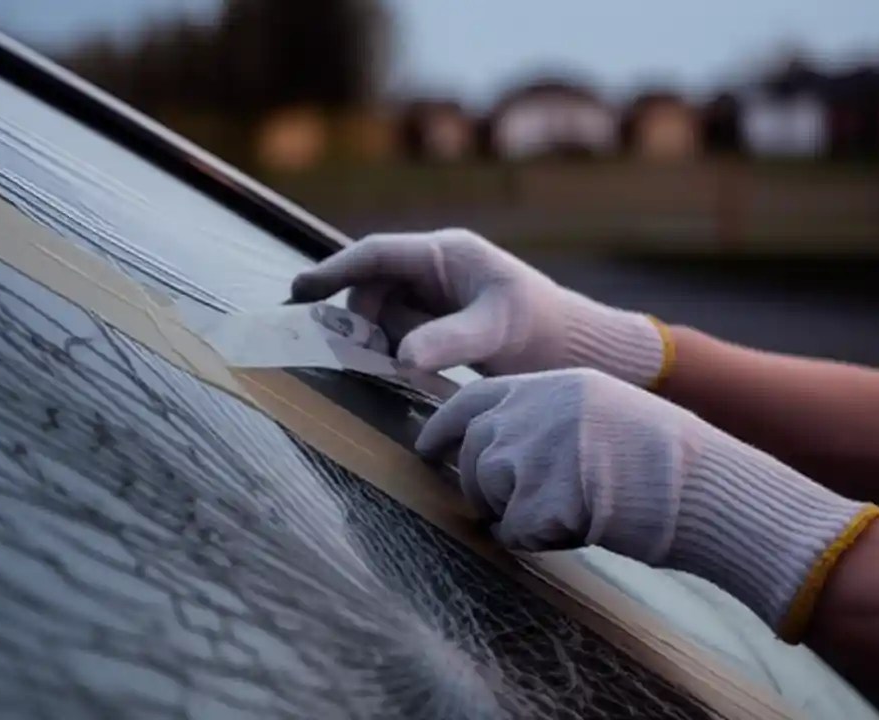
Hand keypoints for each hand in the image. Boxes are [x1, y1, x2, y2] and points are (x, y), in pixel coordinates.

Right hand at [291, 229, 667, 385]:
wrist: (578, 350)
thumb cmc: (543, 331)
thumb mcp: (495, 334)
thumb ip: (445, 342)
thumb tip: (397, 356)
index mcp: (446, 253)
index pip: (375, 254)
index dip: (333, 270)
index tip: (300, 290)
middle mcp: (436, 266)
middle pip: (373, 286)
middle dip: (362, 320)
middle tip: (364, 356)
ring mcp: (438, 292)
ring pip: (384, 310)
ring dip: (381, 338)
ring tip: (400, 366)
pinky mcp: (442, 318)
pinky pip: (402, 328)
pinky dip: (396, 347)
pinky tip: (410, 369)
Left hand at [416, 368, 878, 640]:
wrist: (705, 482)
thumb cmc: (665, 457)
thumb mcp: (600, 411)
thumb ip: (546, 417)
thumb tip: (492, 445)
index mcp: (549, 384)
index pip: (472, 401)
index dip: (444, 428)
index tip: (425, 448)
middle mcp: (531, 410)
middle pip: (474, 454)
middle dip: (486, 485)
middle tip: (532, 502)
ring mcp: (529, 451)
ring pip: (488, 493)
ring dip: (517, 512)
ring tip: (577, 507)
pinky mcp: (535, 496)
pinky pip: (513, 532)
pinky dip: (538, 539)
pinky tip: (583, 525)